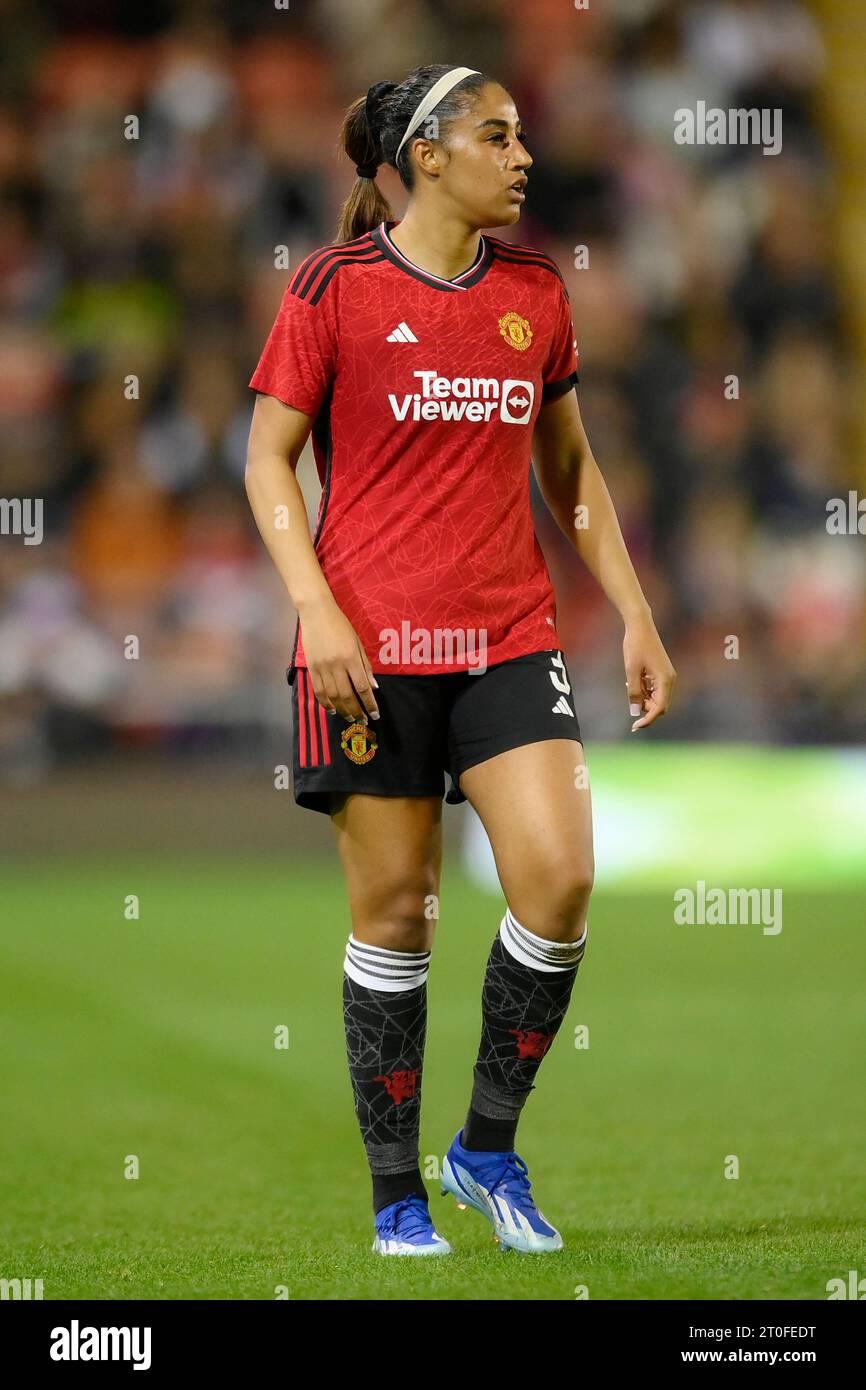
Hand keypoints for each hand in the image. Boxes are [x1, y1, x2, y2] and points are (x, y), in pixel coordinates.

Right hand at [298, 596, 379, 722]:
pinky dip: (325, 703)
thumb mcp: (358, 643)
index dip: (369, 703)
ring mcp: (322, 668)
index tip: (375, 714)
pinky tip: (333, 710)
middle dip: (357, 711)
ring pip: (332, 696)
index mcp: (351, 658)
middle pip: (347, 695)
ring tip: (350, 718)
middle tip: (363, 721)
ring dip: (343, 710)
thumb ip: (365, 666)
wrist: (316, 613)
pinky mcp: (311, 668)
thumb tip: (373, 687)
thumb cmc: (341, 625)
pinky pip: (318, 690)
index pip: (362, 687)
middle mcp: (336, 666)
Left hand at [623, 615, 675, 730]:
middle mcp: (670, 680)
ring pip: (656, 698)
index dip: (648, 720)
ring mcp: (666, 676)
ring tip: (630, 683)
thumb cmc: (635, 646)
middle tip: (630, 697)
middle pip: (659, 705)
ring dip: (643, 698)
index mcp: (665, 680)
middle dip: (645, 707)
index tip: (635, 727)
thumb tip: (635, 712)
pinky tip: (634, 680)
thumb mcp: (631, 671)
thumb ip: (634, 692)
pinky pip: (654, 689)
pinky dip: (644, 690)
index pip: (659, 708)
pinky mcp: (661, 672)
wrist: (640, 626)